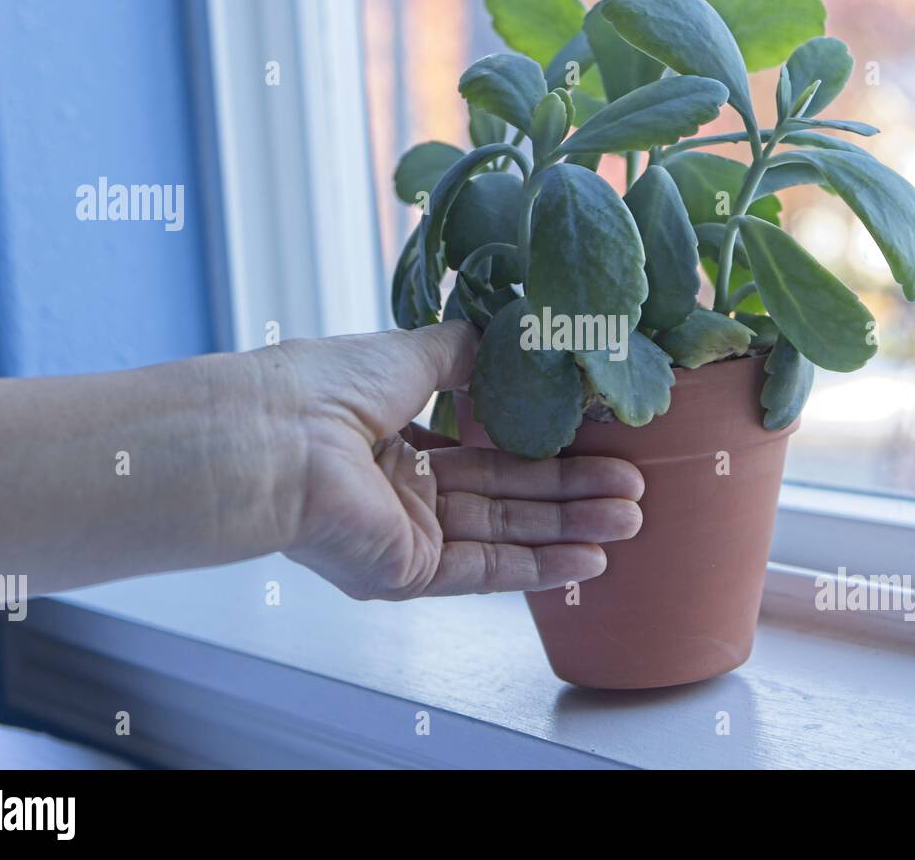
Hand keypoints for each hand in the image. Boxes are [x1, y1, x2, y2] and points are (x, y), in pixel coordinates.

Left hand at [265, 322, 643, 599]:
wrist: (279, 439)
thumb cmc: (329, 386)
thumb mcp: (411, 353)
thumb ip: (460, 354)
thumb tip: (502, 342)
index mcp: (395, 441)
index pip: (483, 453)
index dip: (541, 450)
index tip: (594, 442)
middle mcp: (402, 493)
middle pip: (506, 494)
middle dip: (572, 492)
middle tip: (634, 487)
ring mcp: (406, 536)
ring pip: (506, 531)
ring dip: (570, 527)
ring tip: (633, 518)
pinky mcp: (408, 573)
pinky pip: (485, 570)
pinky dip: (540, 568)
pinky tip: (591, 559)